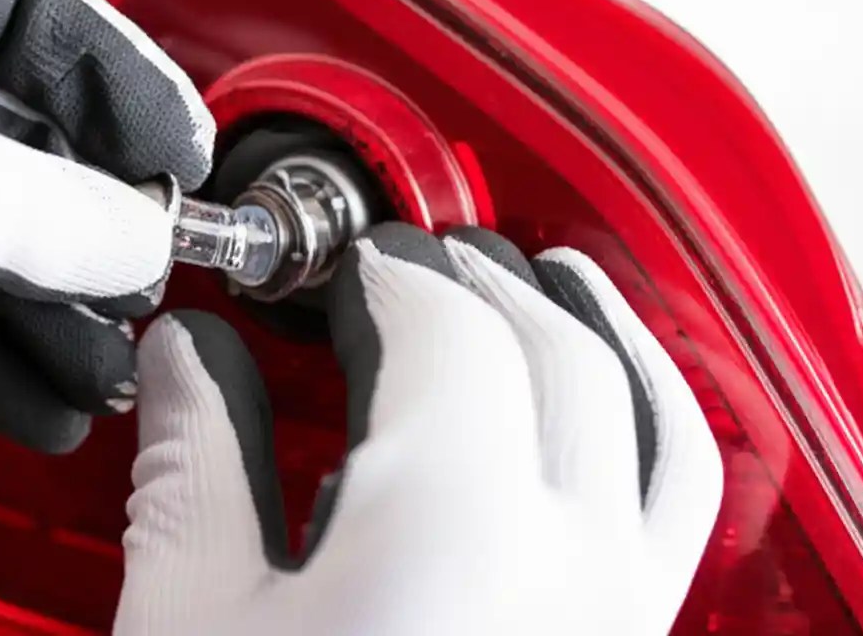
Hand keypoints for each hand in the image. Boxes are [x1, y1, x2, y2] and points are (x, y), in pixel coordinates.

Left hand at [0, 0, 211, 448]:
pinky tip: (49, 397)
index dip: (120, 79)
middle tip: (153, 274)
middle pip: (24, 131)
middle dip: (93, 215)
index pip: (31, 3)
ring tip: (110, 361)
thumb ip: (27, 195)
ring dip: (57, 304)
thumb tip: (137, 235)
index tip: (183, 156)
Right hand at [117, 224, 722, 634]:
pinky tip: (610, 404)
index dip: (384, 274)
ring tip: (543, 276)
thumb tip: (188, 359)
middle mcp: (565, 565)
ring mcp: (617, 618)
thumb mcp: (190, 619)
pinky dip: (647, 416)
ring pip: (647, 413)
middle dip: (474, 279)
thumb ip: (193, 462)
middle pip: (550, 349)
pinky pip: (674, 503)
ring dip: (590, 322)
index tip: (338, 266)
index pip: (445, 330)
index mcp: (448, 530)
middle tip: (405, 263)